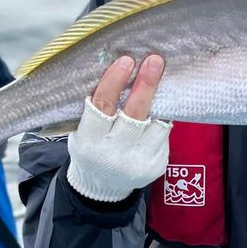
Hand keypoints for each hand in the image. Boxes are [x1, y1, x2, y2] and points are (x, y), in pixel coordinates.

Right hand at [66, 54, 170, 201]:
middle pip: (134, 114)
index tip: (126, 61)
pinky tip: (161, 102)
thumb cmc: (92, 146)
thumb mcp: (82, 130)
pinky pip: (164, 133)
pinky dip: (162, 115)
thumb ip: (96, 107)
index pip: (101, 108)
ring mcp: (138, 162)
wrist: (102, 187)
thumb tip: (119, 65)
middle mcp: (113, 154)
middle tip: (154, 61)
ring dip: (160, 97)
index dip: (114, 82)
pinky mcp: (156, 165)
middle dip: (145, 85)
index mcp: (88, 143)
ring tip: (162, 75)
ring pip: (155, 123)